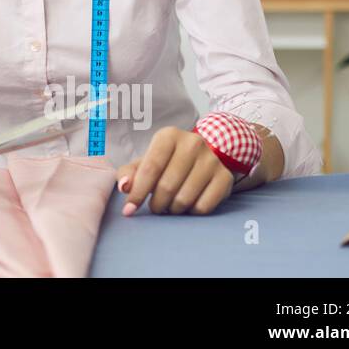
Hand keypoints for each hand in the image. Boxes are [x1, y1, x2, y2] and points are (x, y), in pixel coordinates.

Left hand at [117, 126, 235, 215]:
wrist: (205, 155)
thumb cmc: (168, 160)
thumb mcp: (147, 160)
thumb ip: (130, 172)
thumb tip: (123, 187)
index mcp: (169, 136)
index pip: (150, 168)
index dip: (138, 191)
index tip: (129, 209)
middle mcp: (192, 143)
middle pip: (167, 186)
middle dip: (156, 203)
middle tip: (155, 207)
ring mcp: (212, 160)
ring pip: (185, 198)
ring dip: (172, 209)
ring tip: (169, 206)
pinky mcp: (225, 177)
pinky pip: (203, 206)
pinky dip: (191, 212)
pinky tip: (187, 206)